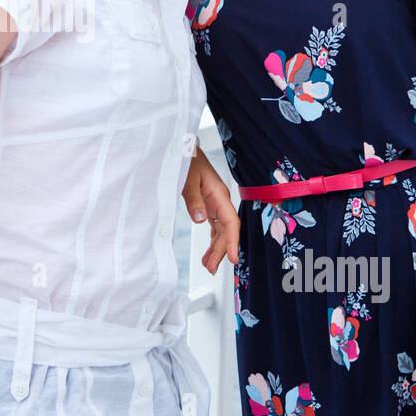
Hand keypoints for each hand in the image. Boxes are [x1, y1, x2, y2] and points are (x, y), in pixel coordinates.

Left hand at [182, 151, 239, 274]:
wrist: (183, 147)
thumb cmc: (187, 158)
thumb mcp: (188, 177)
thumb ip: (193, 198)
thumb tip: (201, 219)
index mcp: (220, 194)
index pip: (231, 222)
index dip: (232, 241)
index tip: (232, 258)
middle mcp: (220, 200)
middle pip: (225, 230)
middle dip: (220, 251)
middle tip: (210, 268)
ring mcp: (214, 203)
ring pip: (220, 230)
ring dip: (215, 247)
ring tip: (208, 265)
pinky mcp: (208, 204)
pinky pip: (214, 225)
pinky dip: (211, 239)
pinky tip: (209, 250)